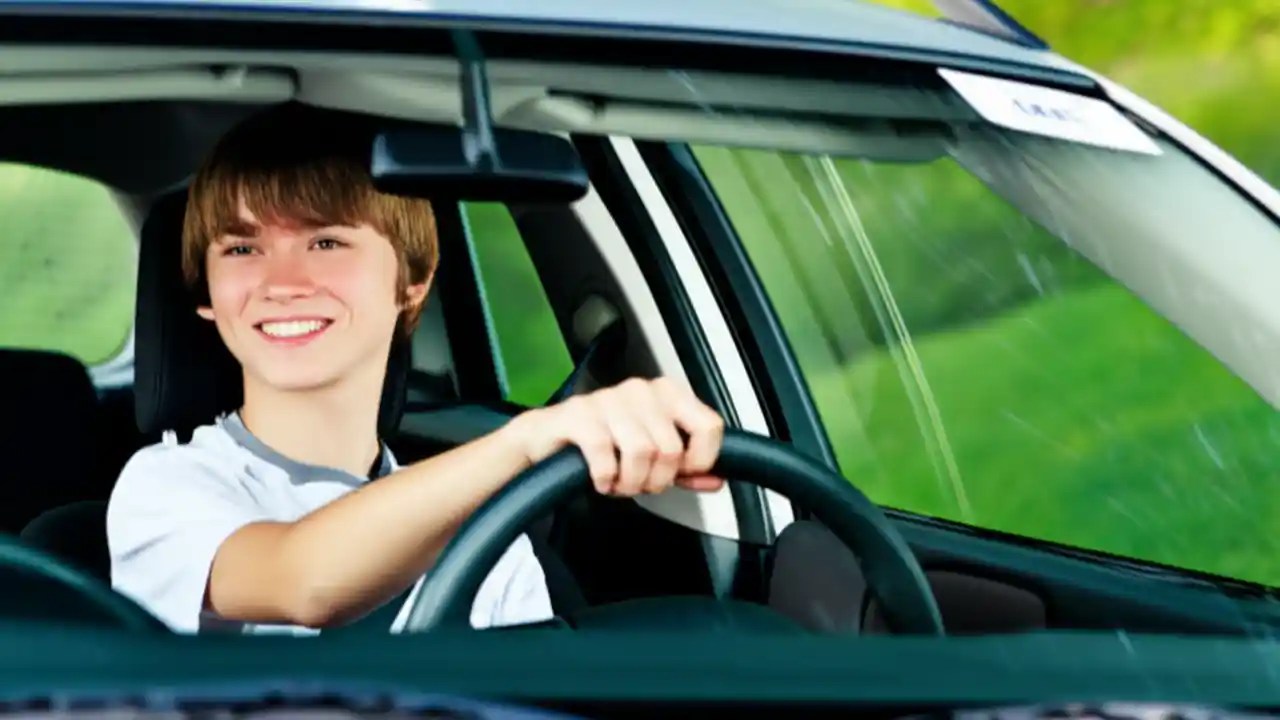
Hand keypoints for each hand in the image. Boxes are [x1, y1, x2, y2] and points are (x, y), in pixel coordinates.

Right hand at [507, 377, 725, 495]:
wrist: (546, 438)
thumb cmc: (602, 441)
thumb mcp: (651, 454)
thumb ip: (685, 467)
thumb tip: (715, 478)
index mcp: (667, 394)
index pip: (710, 426)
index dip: (700, 460)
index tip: (682, 473)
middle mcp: (641, 391)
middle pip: (672, 449)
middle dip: (656, 480)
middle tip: (638, 483)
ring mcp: (609, 400)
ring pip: (642, 453)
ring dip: (629, 483)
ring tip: (618, 483)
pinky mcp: (579, 415)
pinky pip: (606, 457)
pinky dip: (605, 479)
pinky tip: (600, 479)